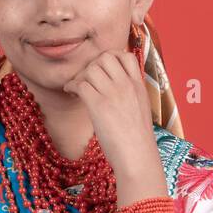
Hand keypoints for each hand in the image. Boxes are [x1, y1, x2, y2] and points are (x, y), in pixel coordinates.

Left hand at [61, 37, 161, 188]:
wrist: (138, 157)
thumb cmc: (137, 139)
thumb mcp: (141, 109)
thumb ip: (131, 94)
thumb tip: (117, 88)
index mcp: (139, 85)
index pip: (126, 55)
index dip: (110, 57)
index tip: (101, 69)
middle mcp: (127, 85)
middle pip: (105, 57)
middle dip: (92, 65)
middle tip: (86, 79)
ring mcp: (113, 94)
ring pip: (90, 69)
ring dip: (80, 76)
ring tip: (77, 88)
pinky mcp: (99, 105)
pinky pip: (80, 84)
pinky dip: (71, 86)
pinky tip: (71, 93)